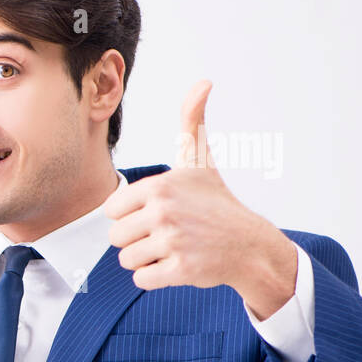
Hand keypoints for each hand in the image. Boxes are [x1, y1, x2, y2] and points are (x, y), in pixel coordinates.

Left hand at [103, 80, 296, 317]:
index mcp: (159, 186)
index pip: (111, 211)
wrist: (250, 245)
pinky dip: (155, 277)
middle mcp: (164, 211)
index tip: (156, 213)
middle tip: (166, 234)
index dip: (130, 215)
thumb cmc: (217, 203)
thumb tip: (204, 82)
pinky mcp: (180, 270)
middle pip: (115, 237)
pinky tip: (177, 265)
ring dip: (146, 259)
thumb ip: (191, 123)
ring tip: (173, 249)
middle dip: (136, 240)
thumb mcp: (201, 161)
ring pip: (126, 260)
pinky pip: (141, 280)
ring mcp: (172, 242)